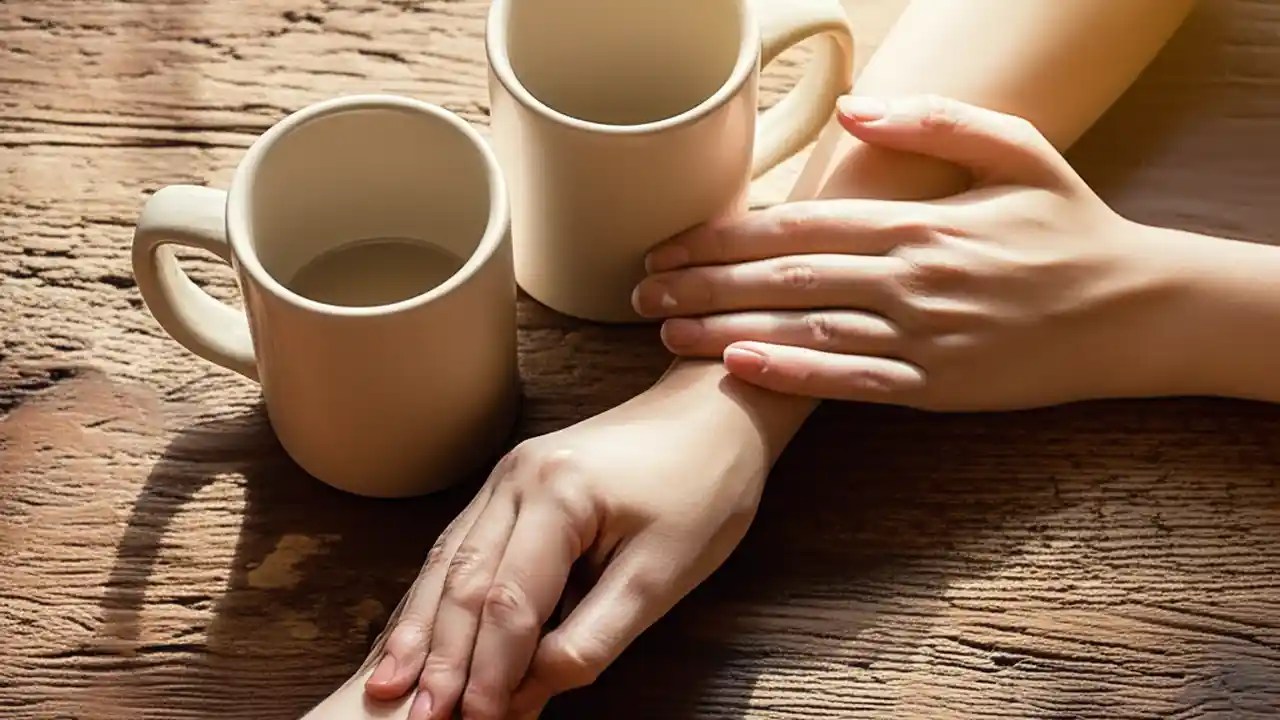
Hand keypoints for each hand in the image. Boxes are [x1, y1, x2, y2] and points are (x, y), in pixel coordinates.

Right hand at [361, 386, 771, 718]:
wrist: (711, 413)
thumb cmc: (704, 489)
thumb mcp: (666, 573)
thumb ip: (597, 635)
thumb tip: (534, 688)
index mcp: (559, 493)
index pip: (509, 601)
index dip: (491, 672)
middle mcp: (516, 478)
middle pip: (463, 582)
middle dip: (440, 659)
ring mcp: (506, 476)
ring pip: (448, 563)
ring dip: (421, 630)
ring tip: (389, 685)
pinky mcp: (510, 485)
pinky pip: (460, 545)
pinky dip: (436, 596)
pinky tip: (415, 633)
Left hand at [633, 94, 1177, 410]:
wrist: (1135, 311)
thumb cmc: (1072, 225)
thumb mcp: (1019, 149)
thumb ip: (934, 122)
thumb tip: (853, 111)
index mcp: (918, 221)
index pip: (797, 225)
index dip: (723, 234)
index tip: (668, 242)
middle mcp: (909, 277)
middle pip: (782, 277)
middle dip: (702, 283)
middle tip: (640, 293)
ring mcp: (921, 335)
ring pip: (803, 330)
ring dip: (726, 331)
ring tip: (665, 332)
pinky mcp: (935, 387)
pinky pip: (850, 382)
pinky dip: (791, 375)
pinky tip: (737, 369)